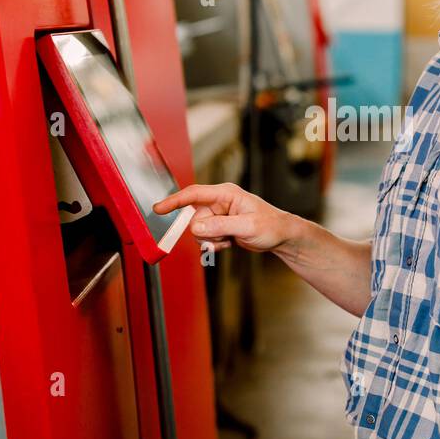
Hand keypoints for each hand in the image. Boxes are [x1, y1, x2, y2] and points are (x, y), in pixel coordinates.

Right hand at [152, 182, 291, 254]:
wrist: (281, 236)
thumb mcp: (246, 226)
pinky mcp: (219, 227)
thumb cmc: (270, 225)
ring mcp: (218, 215)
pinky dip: (214, 245)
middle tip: (225, 237)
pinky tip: (229, 243)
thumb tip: (196, 227)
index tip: (158, 209)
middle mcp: (219, 202)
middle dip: (206, 232)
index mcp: (225, 194)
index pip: (193, 194)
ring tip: (230, 239)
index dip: (174, 201)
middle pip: (194, 218)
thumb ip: (220, 226)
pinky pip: (205, 238)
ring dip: (211, 240)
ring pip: (198, 231)